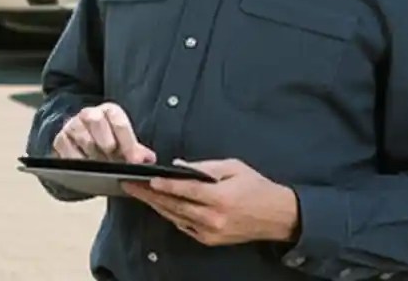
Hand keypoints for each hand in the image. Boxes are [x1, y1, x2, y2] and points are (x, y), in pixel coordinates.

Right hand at [52, 102, 155, 163]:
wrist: (83, 147)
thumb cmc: (108, 144)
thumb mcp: (124, 146)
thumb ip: (137, 152)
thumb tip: (148, 160)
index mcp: (110, 112)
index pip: (119, 123)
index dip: (128, 143)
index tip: (135, 161)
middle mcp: (90, 114)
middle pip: (97, 122)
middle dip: (107, 146)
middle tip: (115, 164)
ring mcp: (73, 125)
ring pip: (83, 138)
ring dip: (94, 156)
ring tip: (103, 169)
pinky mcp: (60, 139)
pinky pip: (68, 152)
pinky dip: (79, 163)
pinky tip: (87, 171)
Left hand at [122, 158, 297, 245]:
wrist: (276, 217)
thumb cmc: (256, 188)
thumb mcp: (233, 168)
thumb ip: (205, 167)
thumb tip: (179, 166)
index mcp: (220, 198)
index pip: (185, 191)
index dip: (164, 185)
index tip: (147, 179)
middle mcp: (213, 218)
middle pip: (174, 206)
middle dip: (150, 195)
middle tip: (131, 185)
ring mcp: (210, 232)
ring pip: (175, 217)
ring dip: (155, 206)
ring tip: (138, 194)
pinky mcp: (209, 239)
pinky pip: (184, 226)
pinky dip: (170, 215)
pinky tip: (159, 206)